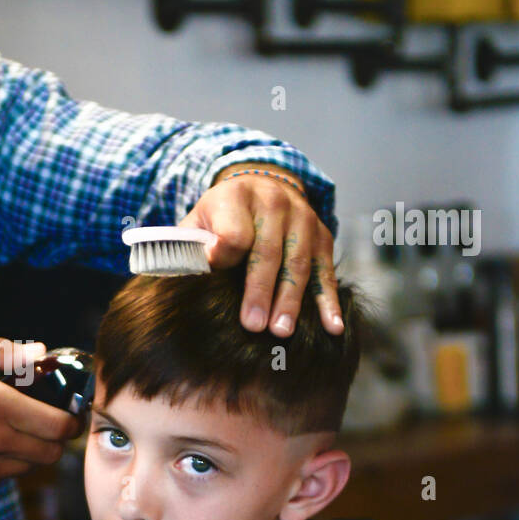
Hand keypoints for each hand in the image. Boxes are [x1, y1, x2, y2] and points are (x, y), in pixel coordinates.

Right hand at [0, 334, 85, 497]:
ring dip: (31, 450)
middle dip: (57, 437)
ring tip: (12, 430)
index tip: (70, 411)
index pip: (59, 424)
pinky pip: (6, 476)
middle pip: (53, 451)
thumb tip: (39, 354)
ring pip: (32, 466)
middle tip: (50, 422)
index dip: (72, 419)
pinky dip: (5, 462)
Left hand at [178, 165, 342, 336]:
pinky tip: (332, 326)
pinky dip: (329, 301)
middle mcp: (273, 202)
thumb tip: (186, 276)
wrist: (260, 187)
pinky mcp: (323, 235)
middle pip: (267, 252)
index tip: (217, 280)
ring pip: (298, 263)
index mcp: (235, 197)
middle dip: (260, 291)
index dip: (225, 257)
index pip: (234, 233)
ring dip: (290, 300)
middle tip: (254, 325)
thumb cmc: (220, 216)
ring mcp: (303, 218)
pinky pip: (326, 271)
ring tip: (281, 331)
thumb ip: (190, 247)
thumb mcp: (198, 221)